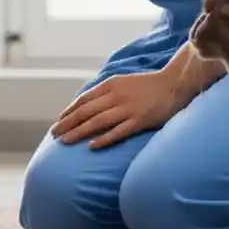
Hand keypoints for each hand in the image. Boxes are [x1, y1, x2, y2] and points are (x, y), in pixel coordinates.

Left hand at [50, 69, 191, 149]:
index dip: (69, 111)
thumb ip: (106, 92)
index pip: (84, 99)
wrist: (174, 84)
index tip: (59, 121)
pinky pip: (118, 131)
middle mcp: (116, 96)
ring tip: (65, 141)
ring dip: (79, 132)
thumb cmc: (147, 85)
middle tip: (54, 134)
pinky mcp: (139, 121)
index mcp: (110, 85)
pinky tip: (92, 146)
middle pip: (86, 111)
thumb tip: (86, 105)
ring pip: (97, 122)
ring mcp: (128, 109)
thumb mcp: (122, 82)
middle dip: (67, 123)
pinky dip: (104, 138)